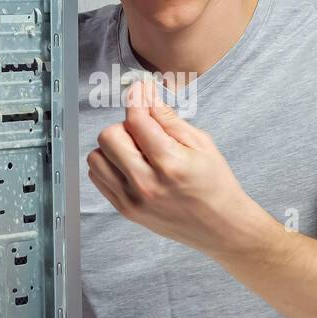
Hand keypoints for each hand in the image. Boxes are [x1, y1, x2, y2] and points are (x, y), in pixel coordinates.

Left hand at [87, 76, 276, 259]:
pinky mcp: (125, 210)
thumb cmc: (216, 185)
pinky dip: (110, 164)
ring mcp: (132, 200)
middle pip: (109, 136)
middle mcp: (146, 184)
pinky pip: (98, 177)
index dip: (137, 98)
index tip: (140, 90)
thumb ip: (169, 119)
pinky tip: (132, 165)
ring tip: (138, 151)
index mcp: (170, 163)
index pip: (136, 120)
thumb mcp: (202, 145)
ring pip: (96, 157)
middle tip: (145, 130)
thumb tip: (146, 95)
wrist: (220, 228)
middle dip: (125, 125)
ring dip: (114, 146)